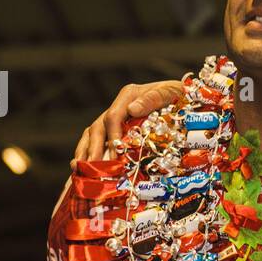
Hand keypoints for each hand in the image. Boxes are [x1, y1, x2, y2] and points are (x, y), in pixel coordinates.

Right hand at [71, 80, 187, 167]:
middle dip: (94, 148)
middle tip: (93, 167)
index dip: (112, 135)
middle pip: (99, 127)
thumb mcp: (171, 92)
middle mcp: (119, 106)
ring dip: (85, 151)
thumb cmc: (179, 95)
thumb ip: (154, 98)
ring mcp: (115, 118)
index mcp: (130, 96)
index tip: (115, 153)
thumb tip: (131, 110)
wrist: (182, 96)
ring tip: (78, 168)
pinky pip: (96, 140)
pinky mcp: (115, 129)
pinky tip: (81, 166)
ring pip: (92, 134)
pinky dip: (87, 152)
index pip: (114, 116)